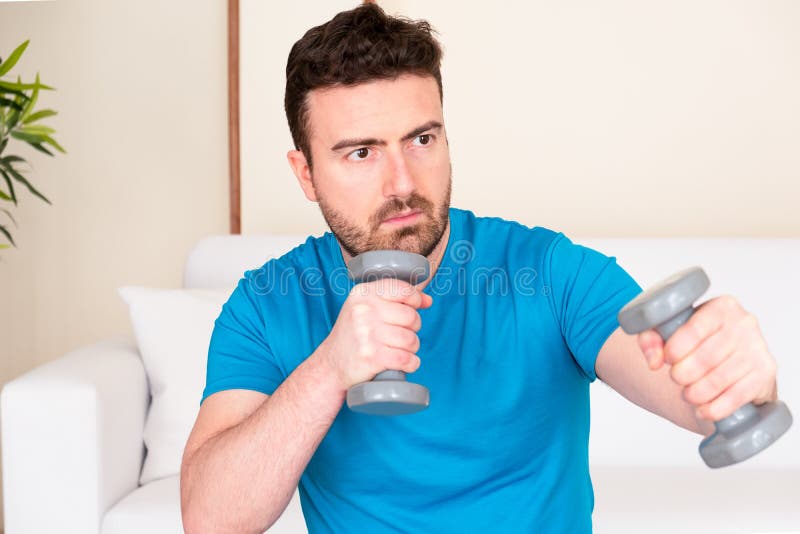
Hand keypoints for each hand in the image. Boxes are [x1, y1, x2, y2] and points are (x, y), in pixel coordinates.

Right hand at [316, 278, 432, 390]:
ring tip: (400, 349)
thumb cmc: (353, 334)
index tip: (415, 308)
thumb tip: (427, 300)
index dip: (415, 300)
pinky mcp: (371, 357)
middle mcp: (363, 311)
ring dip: (412, 348)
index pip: (403, 289)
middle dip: (413, 328)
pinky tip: (406, 363)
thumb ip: (394, 298)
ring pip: (411, 340)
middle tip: (401, 334)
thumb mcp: (364, 308)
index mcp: (362, 294)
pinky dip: (411, 363)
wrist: (330, 365)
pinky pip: (406, 359)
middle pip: (411, 317)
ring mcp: (366, 334)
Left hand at [636, 295, 777, 421]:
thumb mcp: (669, 331)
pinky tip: (703, 409)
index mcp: (721, 307)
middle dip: (683, 375)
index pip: (693, 330)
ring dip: (696, 393)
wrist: (731, 358)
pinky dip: (715, 408)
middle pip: (706, 358)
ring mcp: (758, 348)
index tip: (667, 359)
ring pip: (719, 379)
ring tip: (688, 394)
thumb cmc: (698, 342)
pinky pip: (737, 396)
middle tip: (676, 379)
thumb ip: (651, 339)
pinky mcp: (765, 372)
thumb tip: (654, 361)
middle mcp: (744, 323)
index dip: (674, 350)